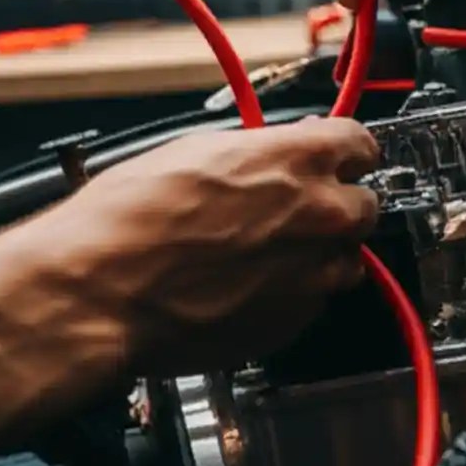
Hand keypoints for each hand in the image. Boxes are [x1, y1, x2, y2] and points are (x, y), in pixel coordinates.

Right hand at [34, 117, 380, 374]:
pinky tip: (245, 285)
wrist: (102, 289)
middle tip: (291, 209)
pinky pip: (314, 301)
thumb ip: (259, 154)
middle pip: (364, 204)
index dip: (344, 152)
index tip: (335, 158)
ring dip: (318, 254)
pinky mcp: (294, 322)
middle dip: (333, 204)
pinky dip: (291, 293)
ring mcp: (313, 274)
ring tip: (262, 254)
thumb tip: (275, 156)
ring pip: (345, 260)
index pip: (362, 143)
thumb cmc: (131, 219)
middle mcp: (321, 215)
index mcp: (299, 159)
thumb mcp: (197, 150)